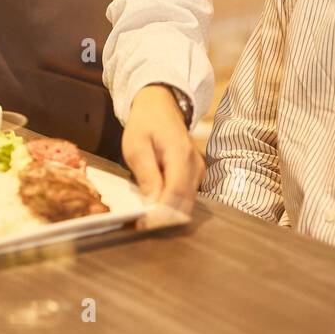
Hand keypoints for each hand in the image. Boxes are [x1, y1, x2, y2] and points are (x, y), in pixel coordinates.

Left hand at [122, 85, 203, 220]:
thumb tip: (152, 204)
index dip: (160, 214)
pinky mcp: (196, 177)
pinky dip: (170, 208)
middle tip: (138, 226)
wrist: (161, 107)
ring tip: (142, 219)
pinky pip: (185, 199)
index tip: (141, 225)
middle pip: (184, 204)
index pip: (176, 194)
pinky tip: (153, 209)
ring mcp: (199, 172)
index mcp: (180, 155)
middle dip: (163, 220)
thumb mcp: (136, 146)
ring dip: (166, 216)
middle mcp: (196, 165)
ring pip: (186, 205)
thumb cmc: (145, 124)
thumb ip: (146, 174)